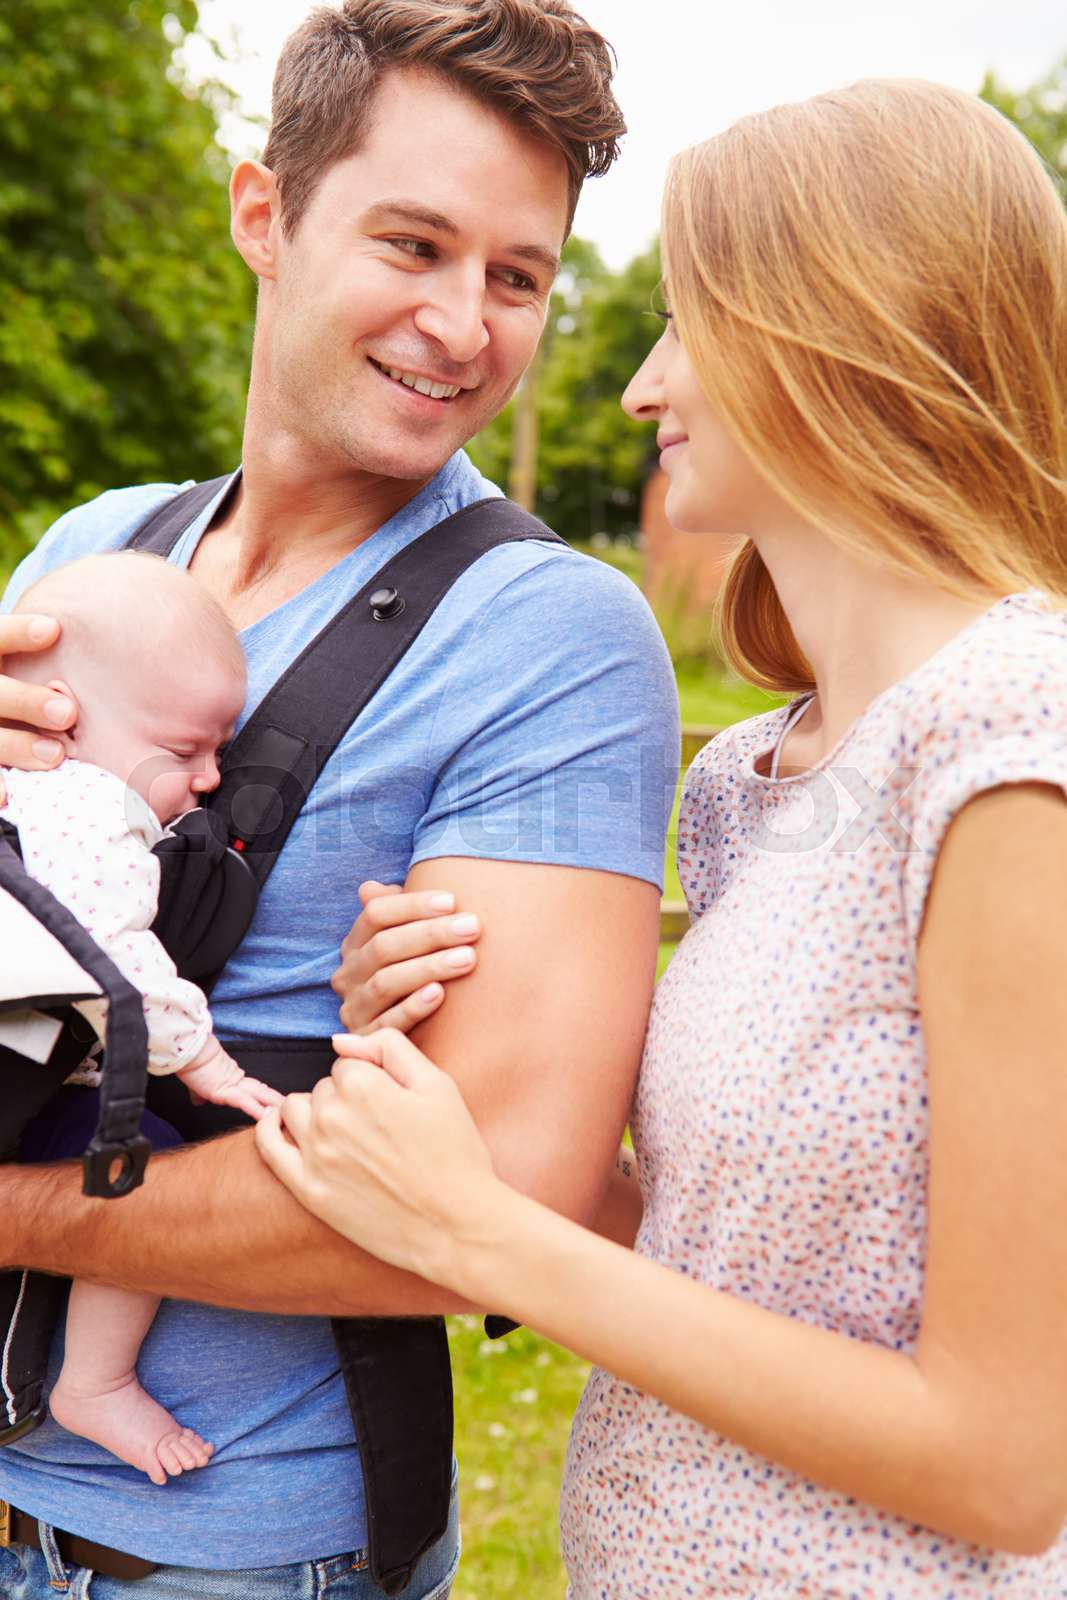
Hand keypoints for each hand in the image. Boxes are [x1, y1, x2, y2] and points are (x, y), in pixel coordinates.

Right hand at [0, 613, 75, 793]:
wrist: (8, 711)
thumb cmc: (36, 687)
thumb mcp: (39, 664)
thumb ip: (64, 652)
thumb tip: (135, 628)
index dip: (17, 632)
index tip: (54, 629)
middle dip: (24, 700)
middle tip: (68, 712)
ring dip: (16, 745)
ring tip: (55, 755)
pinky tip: (10, 796)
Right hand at [178, 1043, 284, 1122]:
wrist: (188, 1052)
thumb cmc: (191, 1064)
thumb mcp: (197, 1085)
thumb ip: (200, 1094)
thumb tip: (199, 1101)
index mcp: (232, 1078)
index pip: (254, 1089)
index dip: (267, 1096)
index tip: (278, 1104)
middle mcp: (237, 1081)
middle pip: (263, 1092)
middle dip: (277, 1101)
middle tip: (292, 1109)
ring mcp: (233, 1086)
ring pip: (260, 1096)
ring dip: (274, 1106)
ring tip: (287, 1115)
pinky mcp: (226, 1091)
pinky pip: (245, 1102)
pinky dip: (257, 1111)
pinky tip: (267, 1118)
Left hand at [255, 1029, 499, 1289]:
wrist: (455, 1225)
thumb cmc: (453, 1152)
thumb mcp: (437, 1084)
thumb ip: (389, 1047)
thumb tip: (339, 1041)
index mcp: (362, 1085)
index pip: (348, 1064)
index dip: (371, 1079)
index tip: (391, 1103)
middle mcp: (331, 1115)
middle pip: (324, 1087)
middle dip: (345, 1097)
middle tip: (379, 1126)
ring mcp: (315, 1154)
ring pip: (295, 1109)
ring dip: (315, 1112)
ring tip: (347, 1134)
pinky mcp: (308, 1189)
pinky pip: (268, 1147)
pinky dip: (269, 1129)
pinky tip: (276, 1123)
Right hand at [331, 880, 480, 1034]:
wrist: (413, 1038)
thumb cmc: (416, 975)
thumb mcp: (406, 942)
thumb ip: (398, 914)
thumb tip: (371, 888)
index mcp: (355, 944)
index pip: (375, 914)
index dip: (412, 905)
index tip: (452, 900)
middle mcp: (348, 975)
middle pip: (383, 946)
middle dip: (431, 934)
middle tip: (472, 927)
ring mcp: (354, 1008)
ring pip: (385, 982)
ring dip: (428, 967)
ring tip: (467, 958)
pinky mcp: (366, 1039)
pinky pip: (388, 1023)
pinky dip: (413, 1007)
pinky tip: (440, 994)